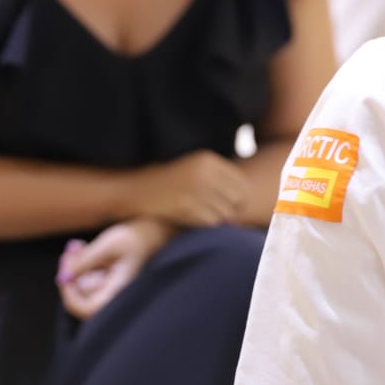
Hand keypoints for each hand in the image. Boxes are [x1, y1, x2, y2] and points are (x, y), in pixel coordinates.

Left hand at [56, 218, 173, 321]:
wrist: (155, 229)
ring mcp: (111, 285)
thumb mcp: (108, 245)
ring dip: (75, 265)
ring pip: (83, 282)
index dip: (70, 297)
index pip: (87, 309)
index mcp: (117, 290)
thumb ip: (84, 262)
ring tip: (76, 245)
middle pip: (82, 294)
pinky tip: (81, 247)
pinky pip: (88, 275)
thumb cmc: (136, 238)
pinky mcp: (109, 276)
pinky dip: (82, 263)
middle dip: (70, 273)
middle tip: (69, 251)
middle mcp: (114, 293)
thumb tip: (63, 277)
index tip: (63, 276)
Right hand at [133, 151, 247, 226]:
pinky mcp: (186, 207)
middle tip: (218, 213)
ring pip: (225, 213)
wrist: (136, 189)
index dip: (241, 197)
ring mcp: (195, 190)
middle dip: (231, 209)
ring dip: (218, 218)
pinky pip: (211, 223)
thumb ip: (219, 177)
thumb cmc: (169, 181)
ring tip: (202, 215)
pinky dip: (206, 224)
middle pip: (237, 200)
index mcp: (208, 159)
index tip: (233, 204)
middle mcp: (204, 173)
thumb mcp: (194, 168)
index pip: (241, 183)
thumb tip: (248, 196)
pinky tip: (194, 219)